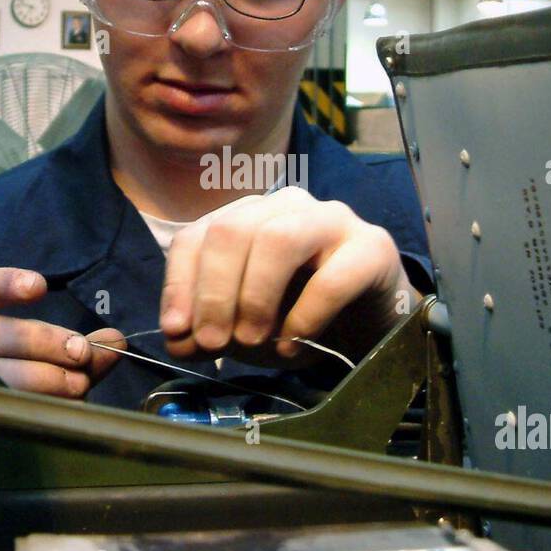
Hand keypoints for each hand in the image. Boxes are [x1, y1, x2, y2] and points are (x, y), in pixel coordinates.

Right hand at [0, 268, 122, 397]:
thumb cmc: (23, 384)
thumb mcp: (48, 359)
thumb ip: (77, 349)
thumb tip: (115, 341)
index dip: (0, 284)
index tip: (40, 286)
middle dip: (42, 339)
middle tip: (81, 352)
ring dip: (44, 376)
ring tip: (79, 384)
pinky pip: (0, 409)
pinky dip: (39, 405)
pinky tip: (62, 407)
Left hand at [158, 186, 418, 366]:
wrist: (373, 325)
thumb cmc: (303, 317)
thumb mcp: (246, 329)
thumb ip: (210, 332)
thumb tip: (178, 341)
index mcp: (248, 218)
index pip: (197, 235)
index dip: (179, 283)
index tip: (177, 330)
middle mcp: (286, 207)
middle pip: (232, 230)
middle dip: (214, 292)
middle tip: (213, 342)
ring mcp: (332, 220)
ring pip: (278, 239)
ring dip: (255, 296)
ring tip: (252, 341)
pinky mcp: (372, 247)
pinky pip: (331, 277)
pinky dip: (304, 316)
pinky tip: (294, 343)